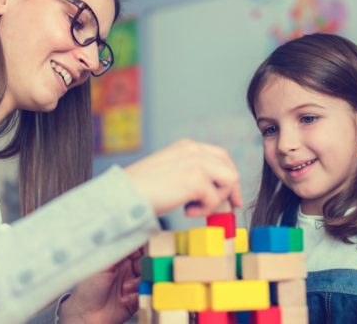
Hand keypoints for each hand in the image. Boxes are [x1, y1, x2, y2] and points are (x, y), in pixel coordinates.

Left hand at [58, 248, 142, 323]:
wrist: (84, 314)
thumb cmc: (87, 289)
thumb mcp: (103, 265)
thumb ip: (118, 251)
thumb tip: (131, 237)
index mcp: (119, 261)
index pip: (137, 250)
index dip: (142, 249)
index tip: (145, 249)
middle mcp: (126, 272)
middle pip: (146, 264)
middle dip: (145, 267)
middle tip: (141, 269)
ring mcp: (131, 286)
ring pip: (147, 280)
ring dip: (138, 284)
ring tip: (125, 289)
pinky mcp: (134, 300)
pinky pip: (144, 296)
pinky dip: (136, 297)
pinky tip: (124, 299)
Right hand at [125, 139, 242, 216]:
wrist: (125, 196)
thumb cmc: (142, 190)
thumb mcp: (170, 172)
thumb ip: (191, 174)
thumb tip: (213, 191)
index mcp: (187, 146)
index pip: (220, 156)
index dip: (229, 176)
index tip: (231, 196)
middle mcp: (194, 150)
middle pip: (230, 168)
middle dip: (230, 190)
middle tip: (228, 207)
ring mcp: (197, 163)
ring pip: (229, 181)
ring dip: (216, 200)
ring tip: (193, 209)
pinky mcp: (196, 180)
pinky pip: (215, 200)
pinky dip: (203, 211)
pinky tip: (185, 211)